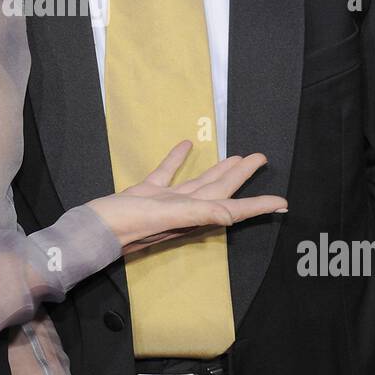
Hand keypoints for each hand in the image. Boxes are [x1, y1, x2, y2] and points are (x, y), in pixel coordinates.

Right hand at [87, 143, 286, 252]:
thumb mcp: (165, 216)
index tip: (282, 202)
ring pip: (199, 182)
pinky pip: (168, 174)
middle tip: (261, 159)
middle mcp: (184, 210)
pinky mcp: (146, 193)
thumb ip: (198, 214)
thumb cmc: (127, 224)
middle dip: (243, 176)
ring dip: (218, 169)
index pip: (233, 208)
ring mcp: (165, 202)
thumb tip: (231, 216)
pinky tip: (185, 145)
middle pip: (221, 189)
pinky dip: (177, 160)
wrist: (92, 229)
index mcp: (193, 215)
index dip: (258, 205)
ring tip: (237, 156)